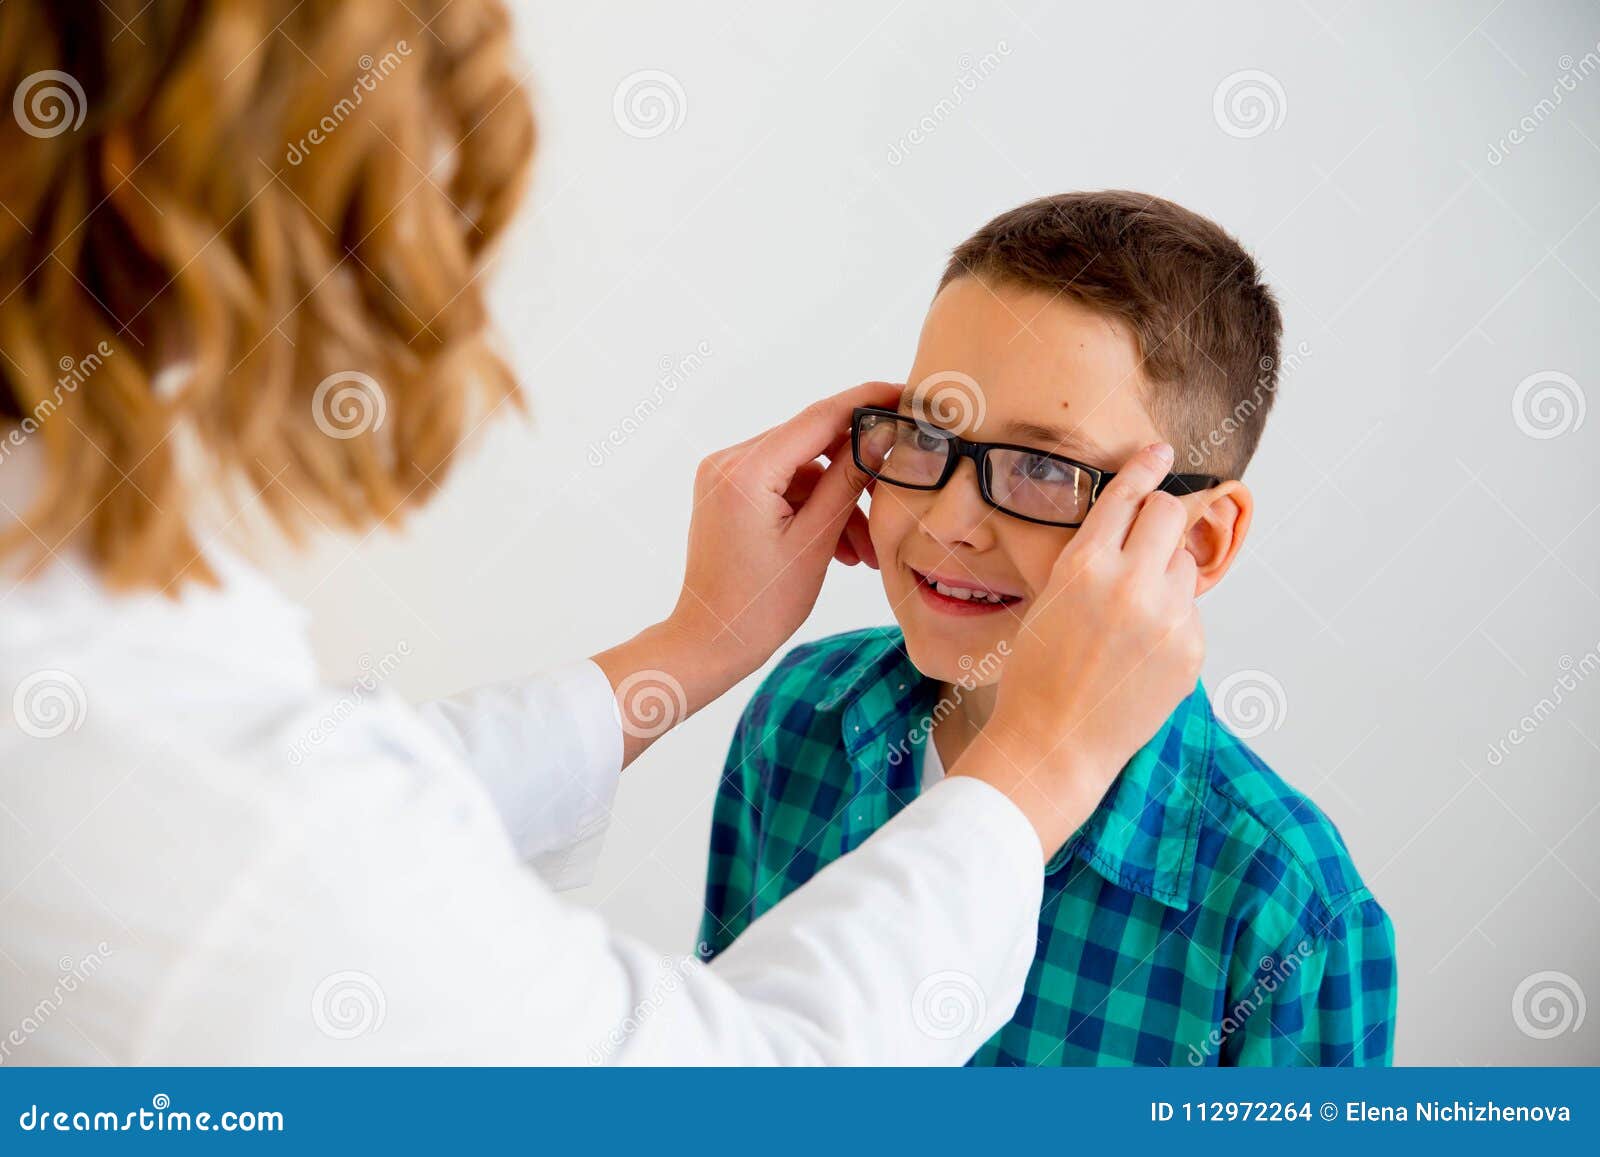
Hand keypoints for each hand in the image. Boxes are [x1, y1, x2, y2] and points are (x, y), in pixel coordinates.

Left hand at [668, 381, 897, 674]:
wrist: (710, 642)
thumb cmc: (759, 607)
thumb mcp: (815, 542)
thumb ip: (848, 482)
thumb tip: (882, 435)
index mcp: (746, 471)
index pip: (819, 417)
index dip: (867, 402)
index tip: (905, 395)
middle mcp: (728, 462)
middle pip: (811, 444)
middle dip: (857, 472)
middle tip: (895, 495)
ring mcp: (724, 476)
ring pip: (802, 470)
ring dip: (837, 502)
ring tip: (865, 550)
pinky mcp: (728, 493)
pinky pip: (783, 485)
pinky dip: (813, 510)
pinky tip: (840, 548)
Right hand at [949, 442, 1204, 856]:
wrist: (1054, 743)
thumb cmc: (1037, 674)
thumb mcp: (1049, 599)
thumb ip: (1093, 560)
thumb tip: (1137, 529)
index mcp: (1086, 565)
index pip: (1128, 495)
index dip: (1145, 468)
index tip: (1160, 452)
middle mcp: (1132, 583)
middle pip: (1170, 514)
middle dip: (1160, 518)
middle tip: (1147, 535)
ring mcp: (1168, 618)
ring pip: (1185, 565)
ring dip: (1166, 575)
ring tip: (1131, 616)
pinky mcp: (1190, 650)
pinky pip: (1190, 612)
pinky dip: (1171, 621)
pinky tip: (1139, 652)